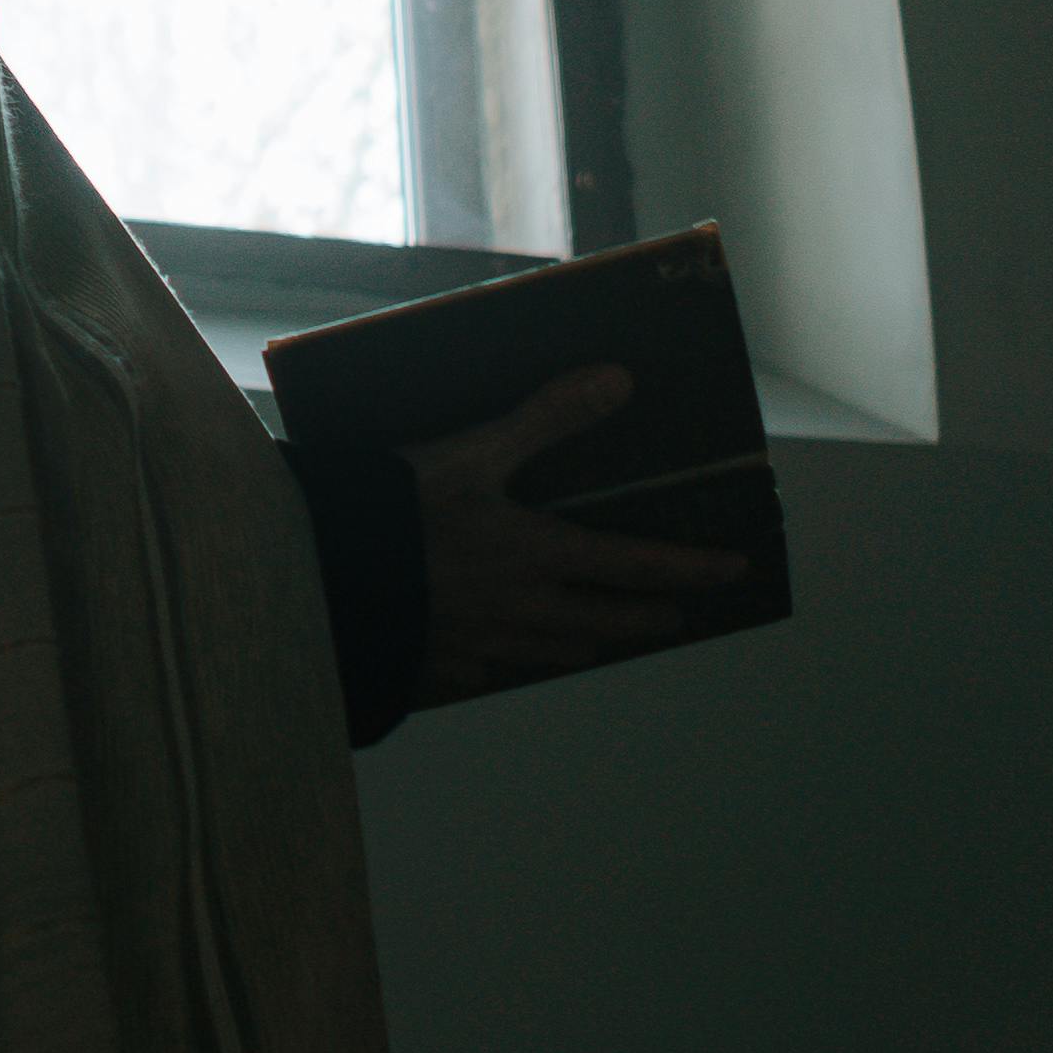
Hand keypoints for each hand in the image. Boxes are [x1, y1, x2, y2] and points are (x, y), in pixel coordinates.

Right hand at [402, 367, 752, 703]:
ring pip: (551, 652)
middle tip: (673, 616)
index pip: (636, 565)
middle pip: (604, 621)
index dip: (690, 567)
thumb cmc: (397, 508)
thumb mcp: (474, 450)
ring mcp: (480, 647)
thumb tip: (619, 380)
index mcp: (538, 556)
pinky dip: (504, 662)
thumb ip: (546, 417)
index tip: (733, 571)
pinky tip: (496, 656)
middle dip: (644, 616)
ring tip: (595, 639)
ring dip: (583, 642)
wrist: (320, 575)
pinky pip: (487, 672)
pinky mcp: (436, 668)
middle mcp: (522, 609)